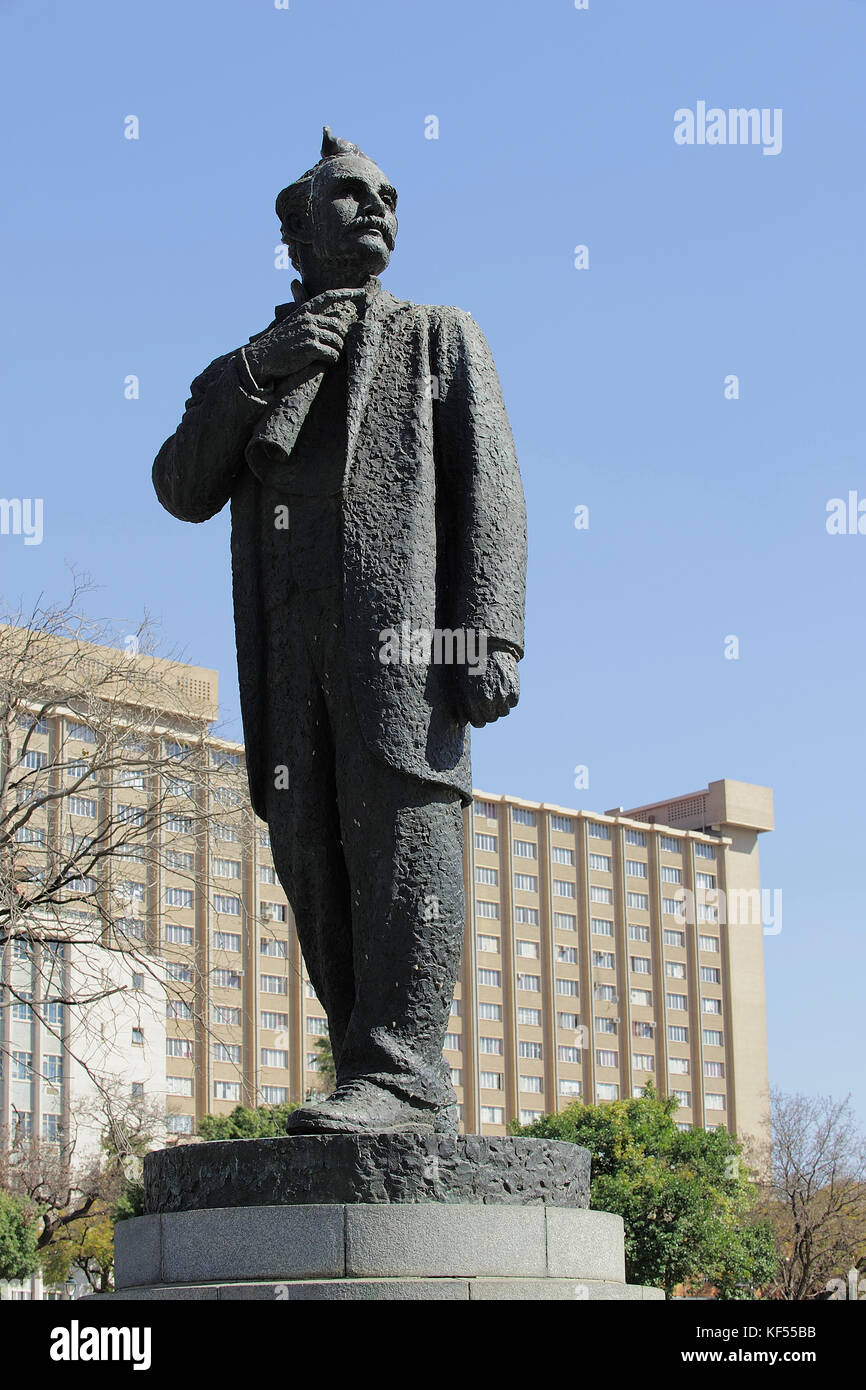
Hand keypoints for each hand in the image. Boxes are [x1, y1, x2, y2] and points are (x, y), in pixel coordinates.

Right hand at [246, 289, 362, 385]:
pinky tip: (325, 362)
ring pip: (338, 341)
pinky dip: (332, 360)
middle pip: (338, 326)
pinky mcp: (310, 347)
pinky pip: (333, 354)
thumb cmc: (279, 344)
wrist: (262, 358)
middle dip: (340, 339)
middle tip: (335, 349)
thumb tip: (330, 320)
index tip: (362, 293)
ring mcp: (309, 331)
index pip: (328, 296)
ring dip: (336, 351)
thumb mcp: (292, 324)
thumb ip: (310, 319)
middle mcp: (308, 318)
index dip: (346, 293)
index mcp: (304, 310)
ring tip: (327, 357)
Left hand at [455, 649, 519, 727]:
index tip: (478, 710)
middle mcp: (488, 702)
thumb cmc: (468, 666)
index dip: (479, 717)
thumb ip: (460, 707)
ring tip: (495, 691)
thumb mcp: (459, 686)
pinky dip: (510, 697)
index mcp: (472, 703)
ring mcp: (502, 696)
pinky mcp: (514, 689)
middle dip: (489, 711)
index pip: (479, 723)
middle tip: (487, 698)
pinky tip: (503, 686)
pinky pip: (513, 702)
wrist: (484, 647)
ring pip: (504, 712)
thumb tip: (462, 723)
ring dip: (500, 705)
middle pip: (492, 719)